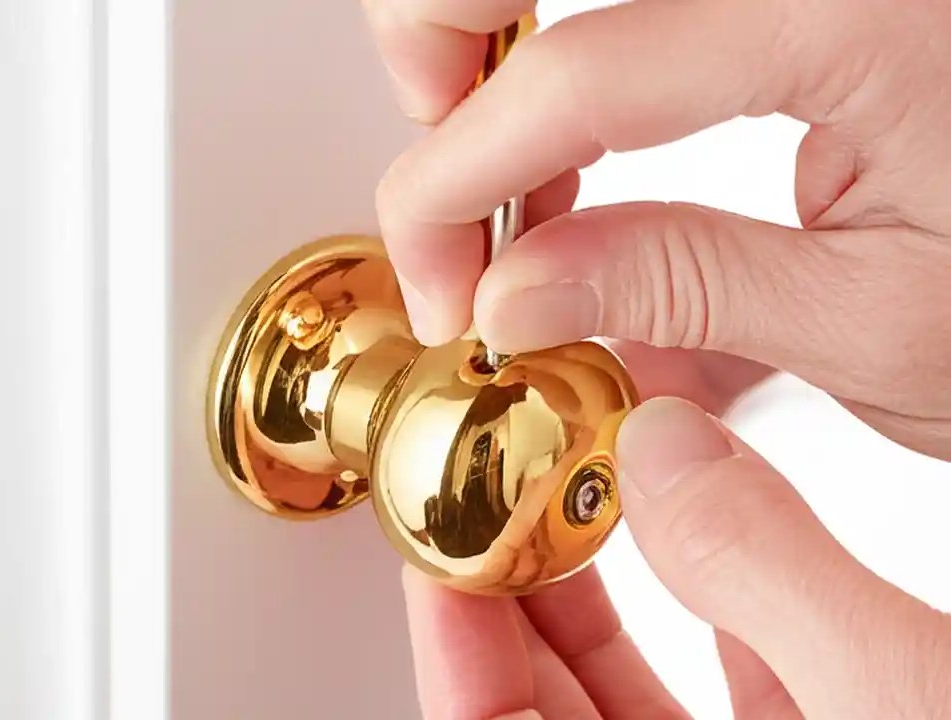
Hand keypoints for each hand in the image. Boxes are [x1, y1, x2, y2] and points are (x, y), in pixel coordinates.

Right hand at [363, 0, 950, 458]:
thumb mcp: (881, 325)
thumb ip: (675, 288)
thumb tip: (510, 292)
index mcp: (860, 11)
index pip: (577, 76)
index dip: (460, 182)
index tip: (442, 279)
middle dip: (438, 33)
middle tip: (442, 152)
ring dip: (498, 26)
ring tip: (506, 153)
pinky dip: (574, 47)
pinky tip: (581, 130)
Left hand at [404, 397, 950, 719]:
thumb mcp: (909, 696)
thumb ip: (771, 573)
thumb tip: (668, 450)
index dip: (459, 650)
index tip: (442, 546)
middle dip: (529, 605)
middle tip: (508, 496)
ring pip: (656, 713)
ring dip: (624, 607)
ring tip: (598, 499)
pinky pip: (761, 715)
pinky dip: (735, 636)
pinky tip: (732, 562)